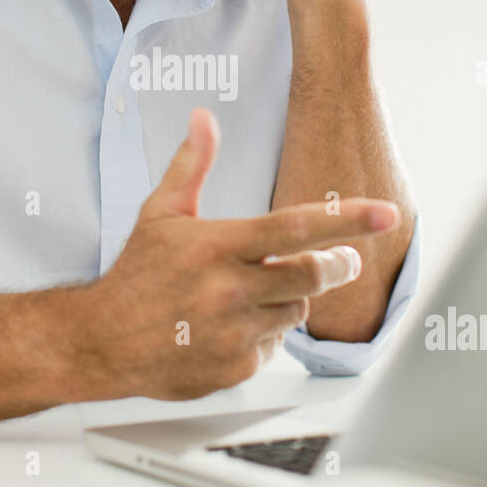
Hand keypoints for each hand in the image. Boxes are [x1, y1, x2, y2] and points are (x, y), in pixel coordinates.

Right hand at [80, 108, 398, 400]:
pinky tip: (235, 325)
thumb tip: (204, 119)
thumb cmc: (135, 275)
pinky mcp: (235, 368)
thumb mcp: (160, 212)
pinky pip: (274, 347)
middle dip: (338, 264)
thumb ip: (191, 165)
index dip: (348, 219)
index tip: (385, 214)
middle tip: (342, 259)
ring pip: (297, 311)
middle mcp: (228, 290)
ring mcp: (233, 332)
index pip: (296, 227)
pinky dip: (265, 334)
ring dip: (292, 299)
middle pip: (313, 275)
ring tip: (262, 292)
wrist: (101, 341)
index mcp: (217, 246)